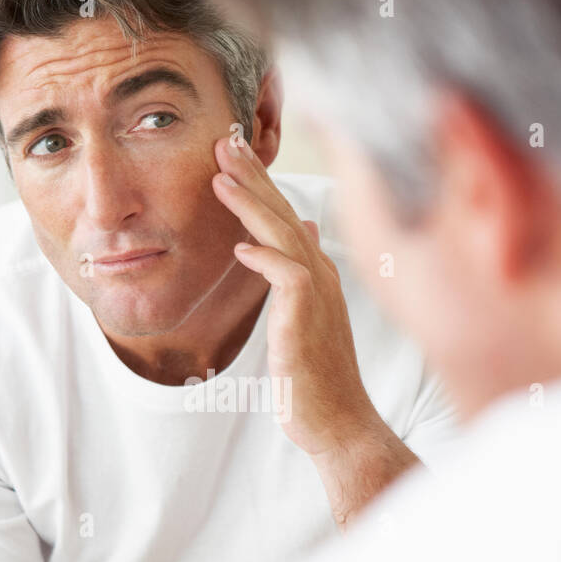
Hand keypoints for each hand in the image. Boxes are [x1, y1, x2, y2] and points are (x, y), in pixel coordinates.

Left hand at [212, 132, 380, 457]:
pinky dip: (265, 257)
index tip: (233, 155)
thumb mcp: (310, 314)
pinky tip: (240, 246)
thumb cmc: (319, 375)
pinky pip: (287, 276)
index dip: (260, 183)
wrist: (339, 420)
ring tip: (221, 175)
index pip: (285, 215)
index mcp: (318, 271)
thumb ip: (304, 270)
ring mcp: (318, 295)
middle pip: (283, 213)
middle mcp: (321, 275)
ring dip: (251, 204)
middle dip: (254, 175)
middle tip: (224, 140)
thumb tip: (303, 228)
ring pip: (283, 235)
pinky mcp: (307, 319)